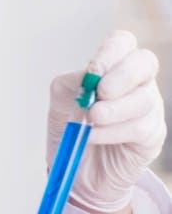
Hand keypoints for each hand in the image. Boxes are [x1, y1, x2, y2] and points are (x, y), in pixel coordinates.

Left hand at [47, 30, 165, 213]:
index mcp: (114, 66)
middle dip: (122, 76)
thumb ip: (71, 84)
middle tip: (100, 93)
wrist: (74, 170)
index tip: (93, 71)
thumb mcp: (61, 103)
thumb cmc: (69, 130)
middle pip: (145, 62)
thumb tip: (88, 76)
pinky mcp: (151, 135)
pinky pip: (140, 128)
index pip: (122, 43)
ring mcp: (149, 108)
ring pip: (144, 99)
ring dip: (114, 109)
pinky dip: (113, 132)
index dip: (111, 52)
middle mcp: (137, 82)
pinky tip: (93, 137)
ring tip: (91, 120)